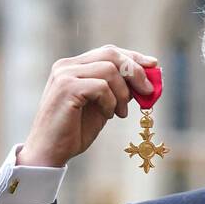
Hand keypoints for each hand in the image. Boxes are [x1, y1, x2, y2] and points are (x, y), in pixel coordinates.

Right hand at [17, 45, 158, 166]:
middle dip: (135, 71)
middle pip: (111, 54)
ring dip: (123, 93)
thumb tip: (145, 82)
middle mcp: (67, 65)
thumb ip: (118, 92)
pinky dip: (111, 102)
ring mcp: (65, 74)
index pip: (109, 52)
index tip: (154, 65)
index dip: (134, 57)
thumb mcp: (102, 107)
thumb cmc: (74, 132)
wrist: (50, 152)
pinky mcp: (66, 88)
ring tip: (120, 113)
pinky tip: (108, 116)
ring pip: (109, 69)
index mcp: (74, 66)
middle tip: (148, 92)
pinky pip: (101, 86)